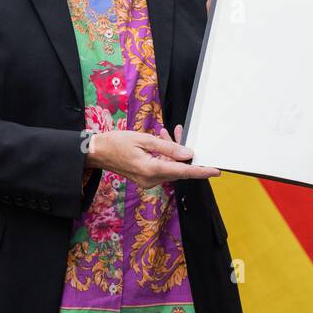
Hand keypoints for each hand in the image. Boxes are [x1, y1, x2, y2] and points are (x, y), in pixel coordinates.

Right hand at [86, 125, 219, 189]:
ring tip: (169, 132)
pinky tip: (162, 138)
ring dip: (172, 150)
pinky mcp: (145, 177)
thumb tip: (188, 154)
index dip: (201, 171)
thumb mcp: (144, 139)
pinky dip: (165, 154)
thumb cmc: (117, 143)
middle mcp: (150, 179)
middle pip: (177, 167)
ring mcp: (147, 180)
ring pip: (170, 165)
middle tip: (180, 132)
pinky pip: (162, 166)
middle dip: (182, 151)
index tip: (215, 171)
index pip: (183, 172)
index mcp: (151, 170)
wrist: (96, 152)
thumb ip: (168, 147)